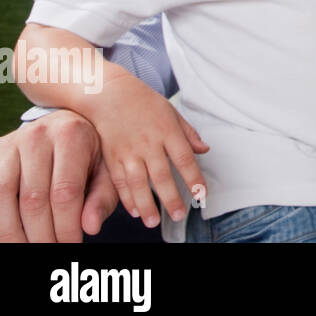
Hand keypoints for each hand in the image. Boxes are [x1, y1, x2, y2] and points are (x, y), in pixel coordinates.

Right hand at [0, 110, 119, 241]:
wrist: (64, 126)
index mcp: (71, 135)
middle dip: (42, 234)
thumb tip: (91, 228)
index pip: (66, 192)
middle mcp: (37, 135)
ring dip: (14, 232)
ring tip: (30, 248)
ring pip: (3, 197)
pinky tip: (12, 234)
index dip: (67, 227)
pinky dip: (0, 219)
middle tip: (52, 251)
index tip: (72, 246)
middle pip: (33, 199)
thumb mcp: (105, 171)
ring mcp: (11, 144)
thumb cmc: (90, 154)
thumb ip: (101, 198)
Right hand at [88, 74, 208, 229]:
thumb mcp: (171, 112)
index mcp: (168, 131)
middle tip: (179, 215)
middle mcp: (148, 143)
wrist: (109, 93)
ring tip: (153, 222)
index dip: (194, 179)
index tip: (201, 195)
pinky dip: (126, 197)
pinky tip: (133, 211)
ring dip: (146, 204)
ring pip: (138, 182)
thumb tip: (205, 150)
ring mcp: (128, 150)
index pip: (184, 159)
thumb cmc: (144, 102)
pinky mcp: (112, 156)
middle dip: (171, 198)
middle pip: (162, 175)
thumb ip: (188, 134)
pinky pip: (119, 181)